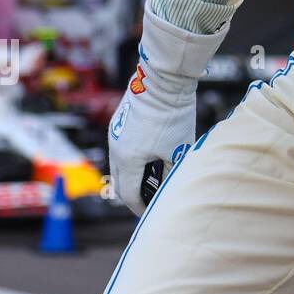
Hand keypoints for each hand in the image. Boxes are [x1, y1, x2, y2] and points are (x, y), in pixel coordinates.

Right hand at [106, 74, 196, 215]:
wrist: (162, 80)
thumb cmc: (173, 116)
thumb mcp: (177, 151)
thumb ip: (171, 174)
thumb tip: (169, 192)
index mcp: (127, 160)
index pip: (128, 195)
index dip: (140, 208)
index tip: (151, 214)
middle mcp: (115, 149)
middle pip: (119, 182)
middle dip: (134, 195)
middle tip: (150, 201)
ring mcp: (115, 135)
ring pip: (119, 166)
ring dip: (133, 177)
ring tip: (153, 181)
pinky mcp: (120, 123)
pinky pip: (122, 150)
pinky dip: (133, 161)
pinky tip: (151, 159)